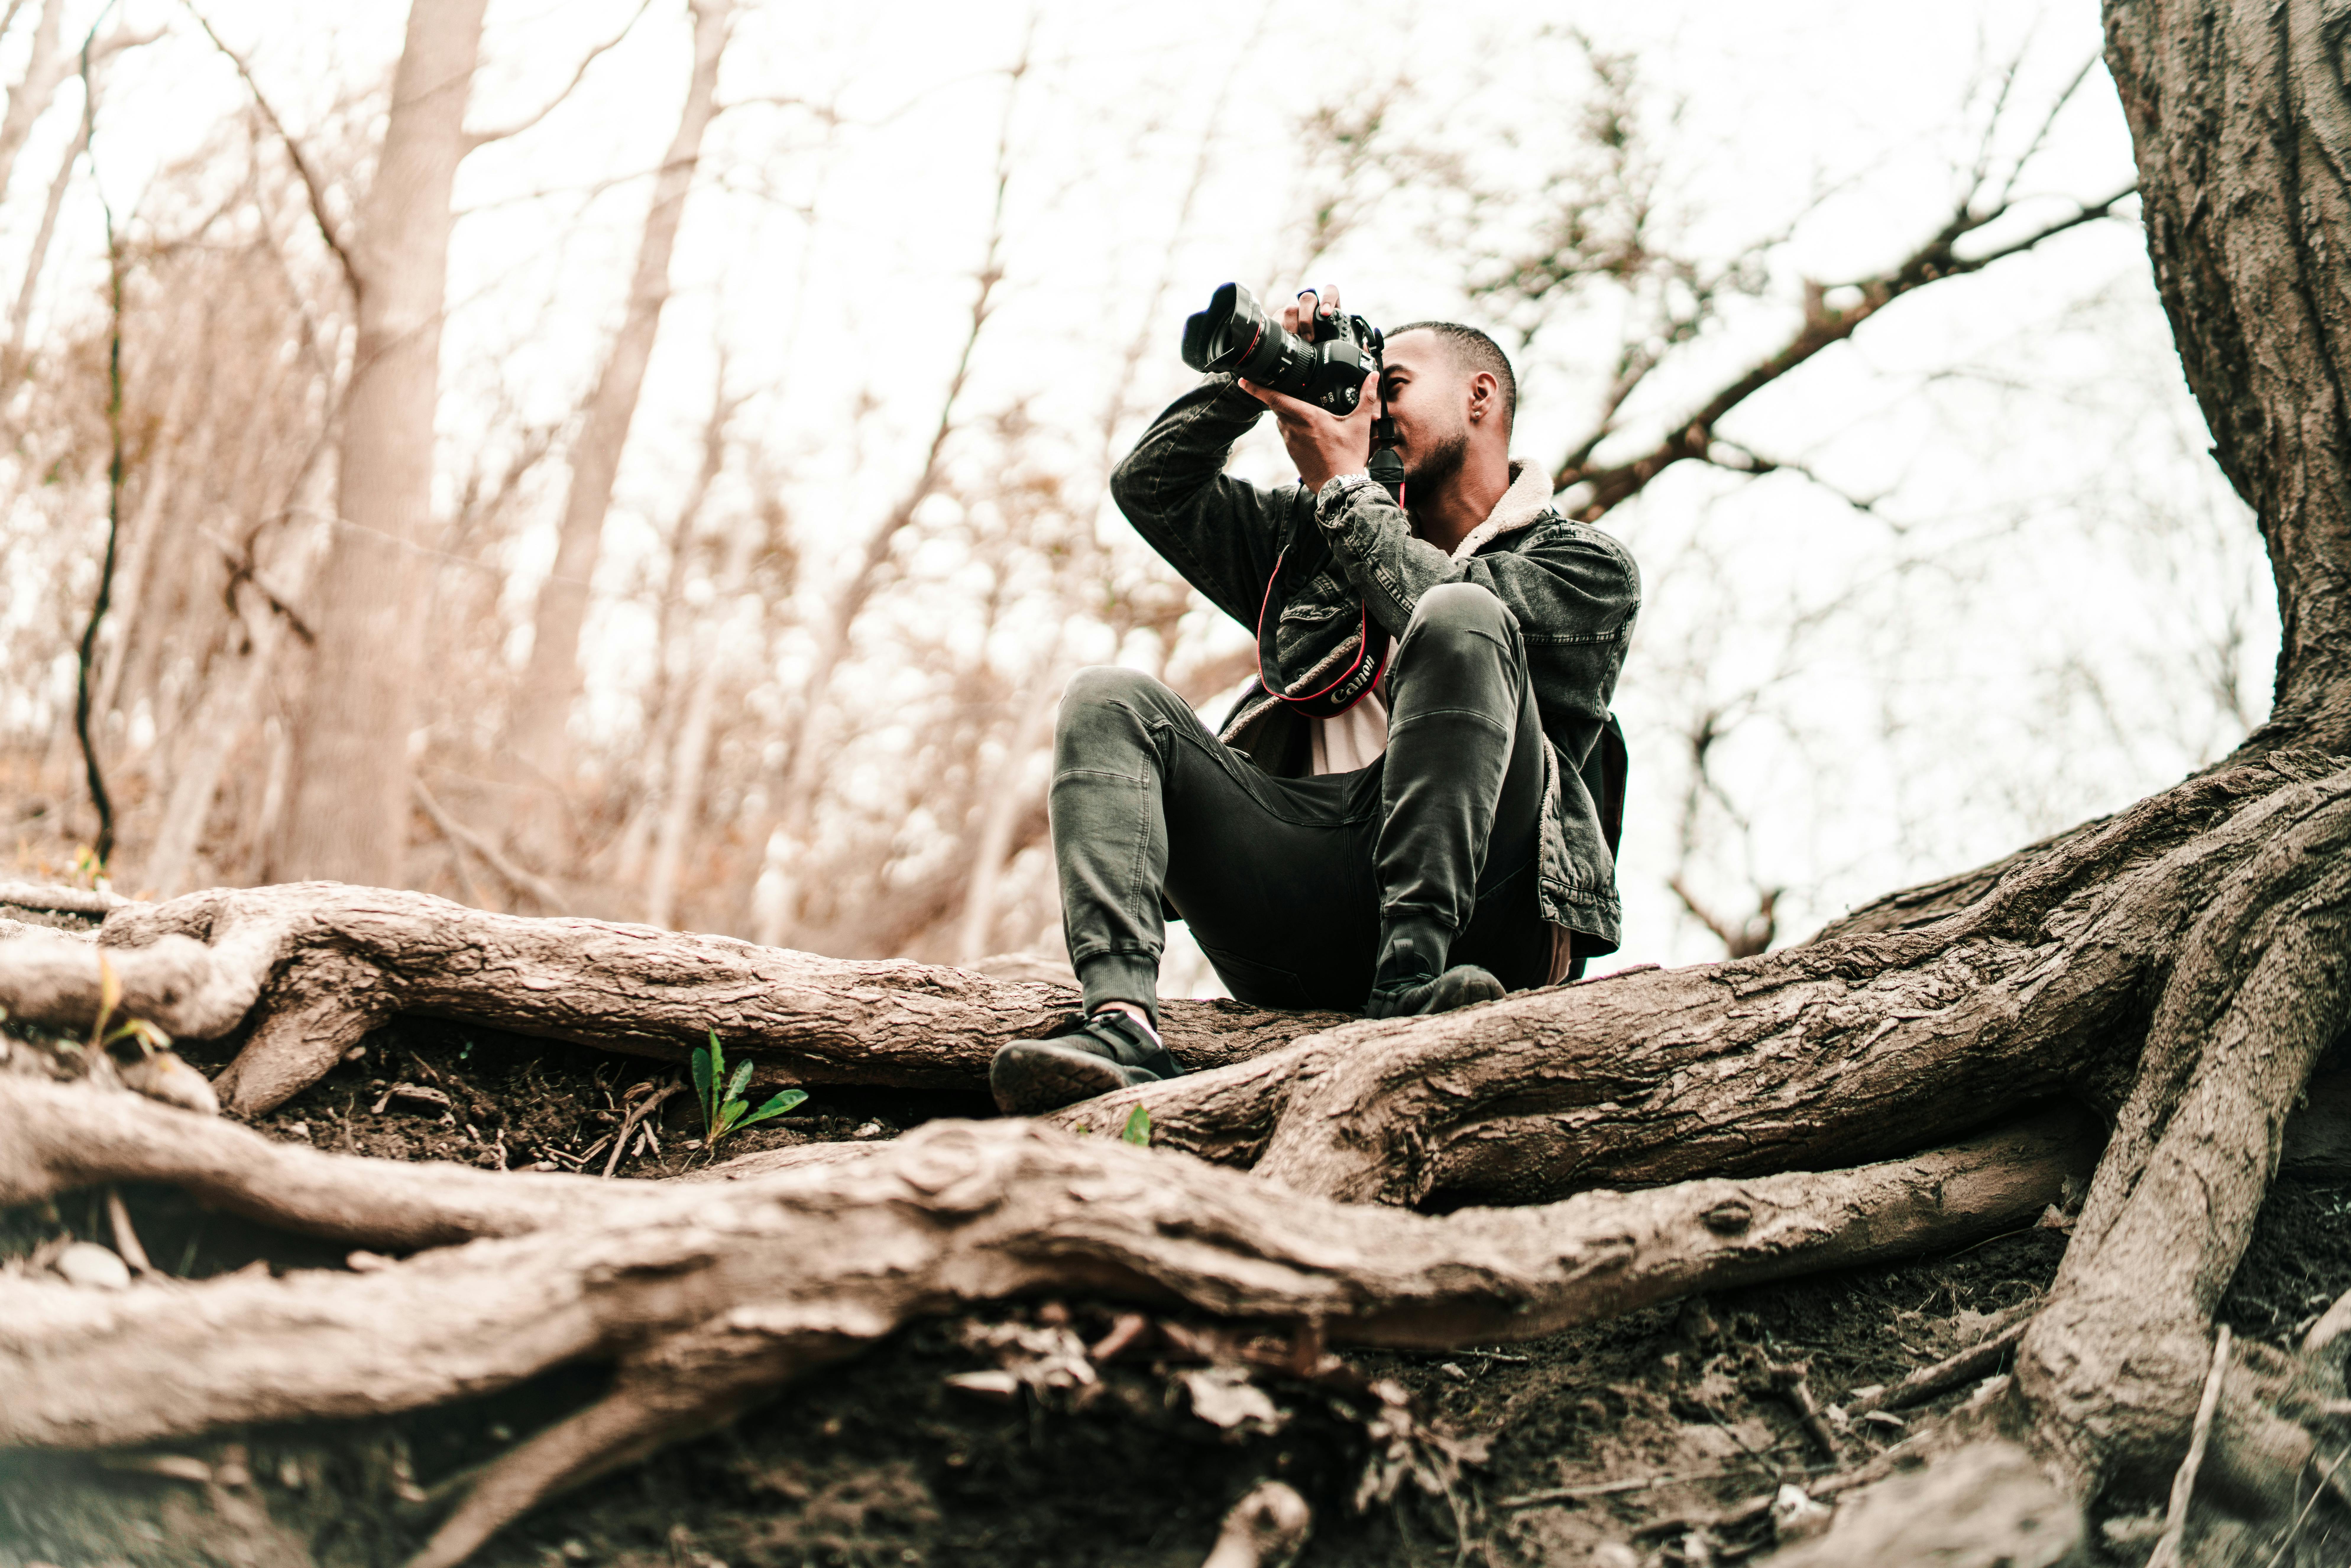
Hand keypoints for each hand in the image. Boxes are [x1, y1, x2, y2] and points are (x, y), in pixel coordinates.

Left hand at [1239, 288, 1372, 489]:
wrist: (1340, 486)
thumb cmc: (1348, 457)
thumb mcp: (1360, 425)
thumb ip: (1366, 398)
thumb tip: (1372, 378)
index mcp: (1308, 417)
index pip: (1275, 398)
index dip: (1257, 388)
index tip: (1244, 380)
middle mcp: (1294, 429)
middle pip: (1278, 407)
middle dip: (1278, 397)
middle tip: (1280, 388)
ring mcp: (1291, 443)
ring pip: (1282, 421)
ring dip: (1288, 413)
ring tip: (1302, 410)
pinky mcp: (1293, 454)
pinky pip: (1288, 435)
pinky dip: (1294, 428)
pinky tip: (1308, 430)